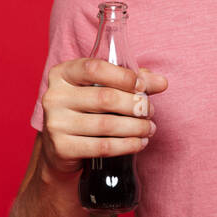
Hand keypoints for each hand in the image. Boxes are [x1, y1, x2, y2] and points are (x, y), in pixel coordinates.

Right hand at [39, 58, 167, 176]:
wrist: (60, 148)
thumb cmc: (87, 111)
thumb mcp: (104, 89)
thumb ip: (132, 81)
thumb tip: (161, 82)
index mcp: (62, 74)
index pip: (94, 68)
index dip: (123, 76)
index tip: (141, 86)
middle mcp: (54, 96)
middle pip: (105, 98)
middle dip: (135, 105)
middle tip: (149, 111)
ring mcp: (55, 123)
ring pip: (107, 124)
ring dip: (136, 127)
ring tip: (149, 128)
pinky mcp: (62, 148)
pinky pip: (102, 146)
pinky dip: (127, 145)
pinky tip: (139, 143)